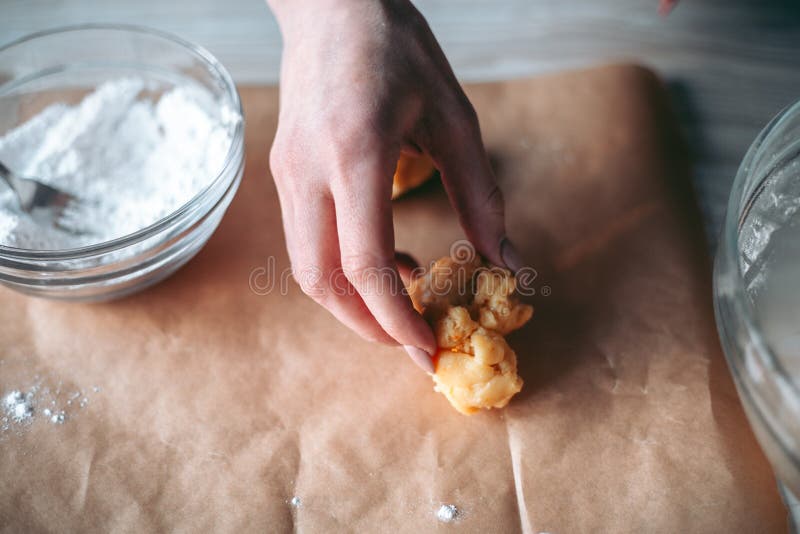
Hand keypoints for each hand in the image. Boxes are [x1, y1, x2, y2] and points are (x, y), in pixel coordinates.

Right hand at [267, 0, 525, 370]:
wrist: (332, 4)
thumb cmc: (397, 48)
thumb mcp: (454, 115)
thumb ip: (481, 195)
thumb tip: (507, 261)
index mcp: (356, 153)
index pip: (366, 263)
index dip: (396, 317)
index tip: (427, 346)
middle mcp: (308, 171)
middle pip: (322, 283)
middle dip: (368, 327)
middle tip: (414, 343)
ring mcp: (287, 173)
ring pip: (306, 269)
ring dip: (353, 304)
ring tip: (405, 304)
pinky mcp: (282, 172)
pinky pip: (305, 242)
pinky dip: (341, 272)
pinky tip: (385, 261)